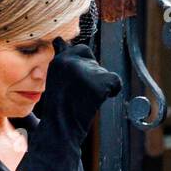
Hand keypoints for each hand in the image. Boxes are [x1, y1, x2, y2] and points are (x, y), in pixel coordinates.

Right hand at [20, 39, 122, 170]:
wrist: (60, 130)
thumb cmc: (58, 109)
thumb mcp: (55, 79)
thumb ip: (62, 60)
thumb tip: (59, 40)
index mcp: (59, 61)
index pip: (81, 50)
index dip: (84, 65)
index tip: (79, 82)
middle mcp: (71, 62)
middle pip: (94, 61)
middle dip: (92, 75)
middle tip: (81, 94)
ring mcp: (86, 73)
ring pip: (104, 73)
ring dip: (99, 86)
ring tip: (84, 100)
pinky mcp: (99, 84)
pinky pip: (115, 82)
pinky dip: (112, 91)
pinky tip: (99, 101)